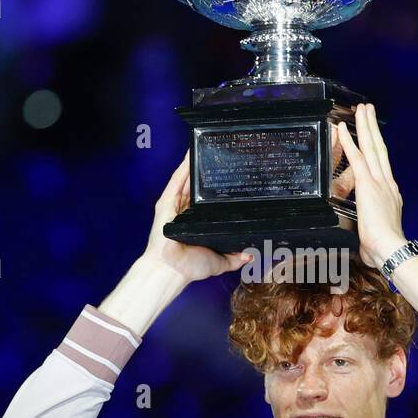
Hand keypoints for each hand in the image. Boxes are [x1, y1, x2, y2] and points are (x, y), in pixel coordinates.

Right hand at [142, 151, 252, 281]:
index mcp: (195, 222)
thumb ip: (235, 257)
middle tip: (222, 156)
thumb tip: (250, 255)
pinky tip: (190, 155)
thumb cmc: (191, 267)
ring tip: (206, 146)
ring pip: (187, 180)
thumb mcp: (220, 261)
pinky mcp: (166, 202)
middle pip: (198, 186)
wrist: (172, 271)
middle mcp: (185, 211)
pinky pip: (176, 181)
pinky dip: (183, 168)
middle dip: (208, 171)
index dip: (217, 188)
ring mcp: (175, 205)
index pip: (208, 200)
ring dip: (195, 164)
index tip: (231, 176)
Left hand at [334, 103, 407, 267]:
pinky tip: (343, 128)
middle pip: (380, 150)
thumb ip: (369, 233)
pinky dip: (349, 142)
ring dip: (365, 126)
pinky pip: (357, 158)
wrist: (390, 249)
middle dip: (373, 129)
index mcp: (390, 195)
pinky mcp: (368, 184)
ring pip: (372, 147)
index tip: (374, 137)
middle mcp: (388, 184)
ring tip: (362, 109)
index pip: (381, 166)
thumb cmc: (383, 249)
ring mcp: (379, 182)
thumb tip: (363, 246)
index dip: (377, 150)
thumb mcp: (375, 236)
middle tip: (369, 110)